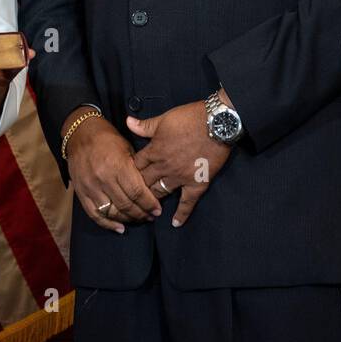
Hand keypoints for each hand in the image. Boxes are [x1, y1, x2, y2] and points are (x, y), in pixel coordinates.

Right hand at [63, 107, 160, 233]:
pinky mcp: (81, 193)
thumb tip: (150, 188)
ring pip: (112, 212)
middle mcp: (104, 179)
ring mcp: (91, 187)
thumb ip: (136, 169)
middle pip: (126, 204)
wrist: (80, 134)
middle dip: (141, 213)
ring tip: (138, 220)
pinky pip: (95, 214)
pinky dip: (108, 224)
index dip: (149, 204)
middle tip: (151, 216)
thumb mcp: (127, 148)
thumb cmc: (108, 139)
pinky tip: (120, 228)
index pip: (137, 192)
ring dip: (128, 219)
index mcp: (118, 166)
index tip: (158, 210)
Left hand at [127, 99, 231, 227]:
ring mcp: (180, 177)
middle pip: (144, 182)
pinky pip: (187, 202)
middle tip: (130, 199)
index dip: (128, 173)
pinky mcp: (197, 183)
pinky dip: (181, 214)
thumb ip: (145, 125)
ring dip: (152, 202)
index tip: (124, 180)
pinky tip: (175, 224)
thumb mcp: (164, 119)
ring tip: (146, 211)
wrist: (217, 123)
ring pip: (160, 193)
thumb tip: (127, 122)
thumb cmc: (190, 118)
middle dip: (136, 190)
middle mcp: (164, 167)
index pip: (135, 166)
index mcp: (155, 150)